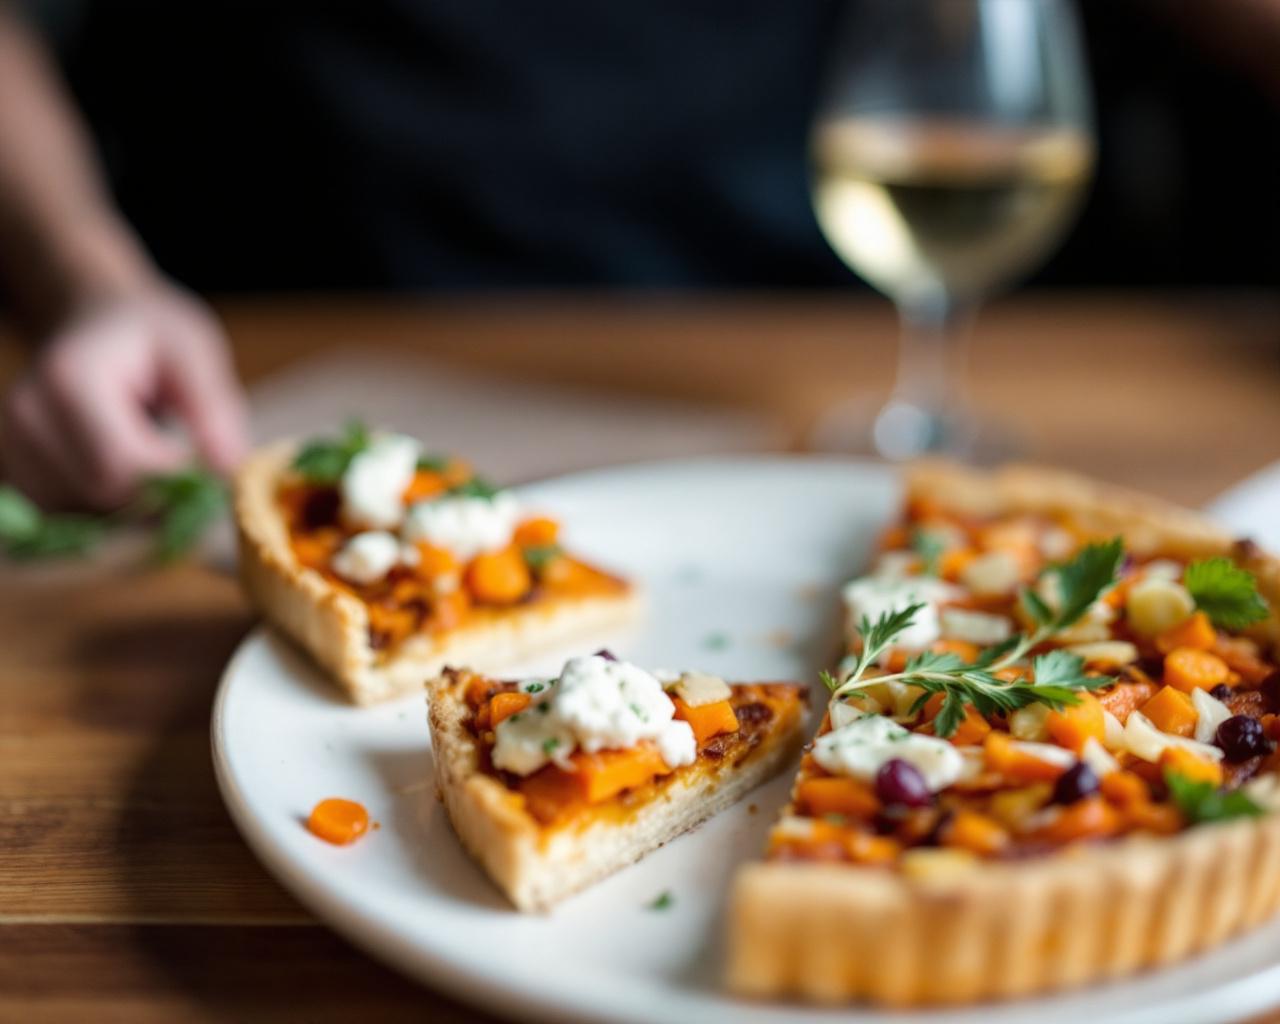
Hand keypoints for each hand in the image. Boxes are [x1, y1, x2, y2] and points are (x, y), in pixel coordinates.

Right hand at [0, 284, 248, 508]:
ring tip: (150, 458)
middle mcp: (27, 417)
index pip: (118, 465)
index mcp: (69, 379)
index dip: (171, 480)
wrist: (94, 322)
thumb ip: (213, 409)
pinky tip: (125, 474)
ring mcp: (14, 449)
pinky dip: (107, 511)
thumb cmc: (149, 332)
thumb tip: (229, 470)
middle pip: (101, 497)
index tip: (201, 461)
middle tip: (186, 467)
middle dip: (156, 497)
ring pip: (85, 517)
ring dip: (132, 507)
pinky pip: (69, 520)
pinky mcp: (17, 474)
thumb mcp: (194, 350)